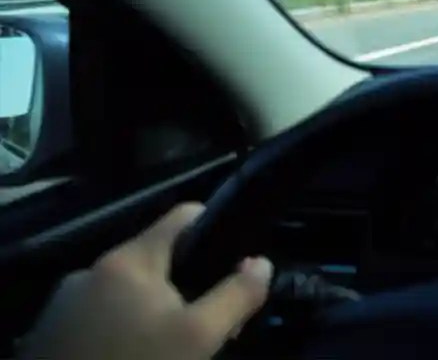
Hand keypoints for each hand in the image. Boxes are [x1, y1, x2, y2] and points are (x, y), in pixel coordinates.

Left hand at [20, 203, 272, 359]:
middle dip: (188, 286)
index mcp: (130, 259)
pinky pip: (100, 315)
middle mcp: (92, 268)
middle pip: (158, 260)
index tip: (235, 266)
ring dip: (154, 309)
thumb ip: (236, 296)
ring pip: (128, 291)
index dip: (218, 231)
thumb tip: (261, 263)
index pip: (185, 216)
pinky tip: (133, 354)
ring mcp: (65, 302)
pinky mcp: (51, 332)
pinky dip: (122, 327)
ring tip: (169, 347)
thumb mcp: (199, 337)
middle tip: (206, 325)